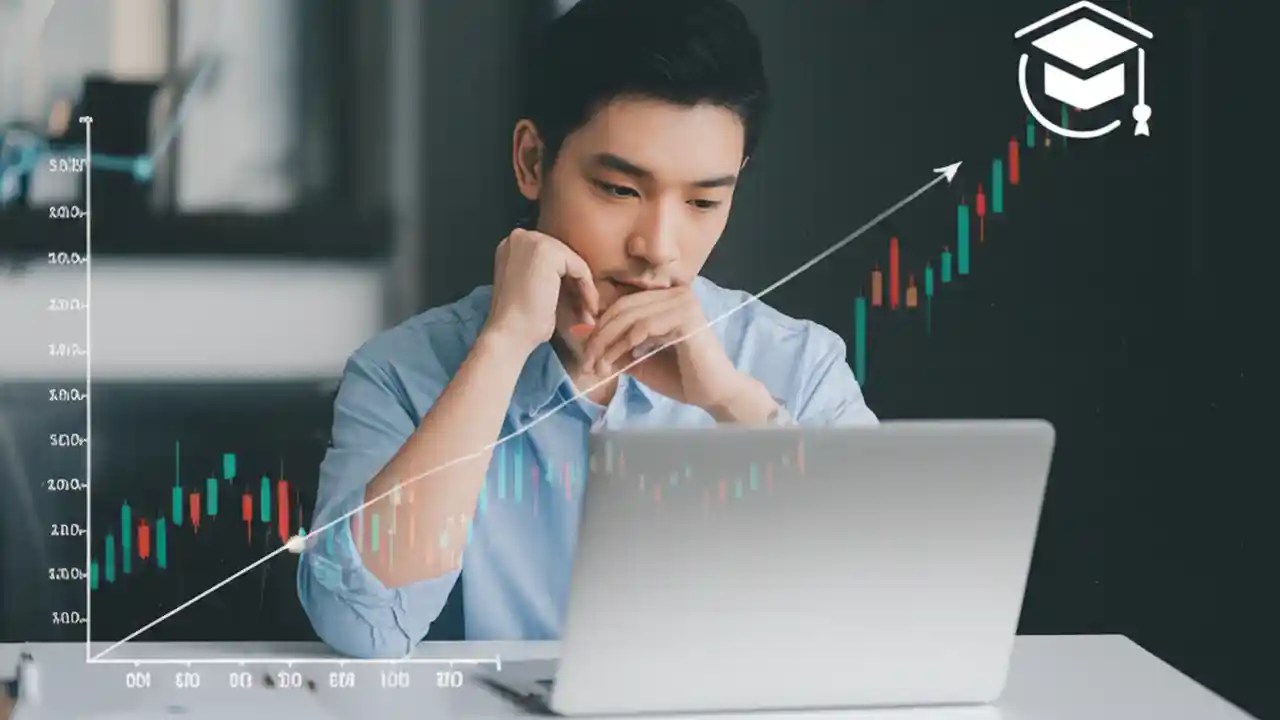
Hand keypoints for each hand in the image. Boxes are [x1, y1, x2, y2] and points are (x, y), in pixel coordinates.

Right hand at [482, 229, 599, 356]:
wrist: (509, 334)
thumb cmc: (520, 321)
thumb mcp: (532, 289)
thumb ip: (548, 275)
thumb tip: (580, 278)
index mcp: (512, 246)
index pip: (551, 258)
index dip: (566, 281)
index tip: (577, 303)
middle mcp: (520, 237)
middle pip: (563, 257)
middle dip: (576, 284)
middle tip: (586, 309)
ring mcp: (533, 241)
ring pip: (573, 262)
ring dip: (583, 289)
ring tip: (588, 314)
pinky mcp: (547, 251)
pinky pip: (579, 268)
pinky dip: (587, 289)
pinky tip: (587, 308)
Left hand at [580, 286, 748, 409]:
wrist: (713, 393)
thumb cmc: (679, 376)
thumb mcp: (638, 359)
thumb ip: (614, 345)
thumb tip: (579, 334)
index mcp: (665, 297)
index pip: (622, 303)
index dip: (600, 326)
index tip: (586, 353)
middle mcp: (675, 293)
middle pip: (623, 307)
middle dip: (599, 336)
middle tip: (586, 362)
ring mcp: (682, 302)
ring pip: (630, 317)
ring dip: (608, 343)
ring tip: (598, 366)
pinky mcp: (686, 317)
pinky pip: (644, 327)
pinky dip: (625, 344)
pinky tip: (618, 361)